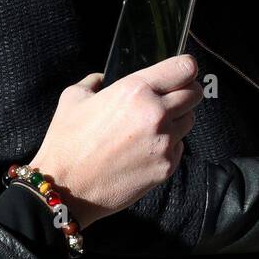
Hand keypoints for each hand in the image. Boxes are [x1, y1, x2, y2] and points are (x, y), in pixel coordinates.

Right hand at [29, 55, 203, 228]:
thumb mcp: (73, 99)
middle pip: (194, 93)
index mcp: (136, 90)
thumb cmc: (66, 142)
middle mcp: (156, 113)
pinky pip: (180, 146)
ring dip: (178, 119)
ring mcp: (164, 141)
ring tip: (153, 126)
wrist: (64, 190)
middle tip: (170, 98)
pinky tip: (147, 148)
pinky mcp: (167, 166)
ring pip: (189, 120)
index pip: (184, 68)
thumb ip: (93, 81)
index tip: (181, 72)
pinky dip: (170, 144)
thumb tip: (102, 76)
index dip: (185, 68)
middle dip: (185, 92)